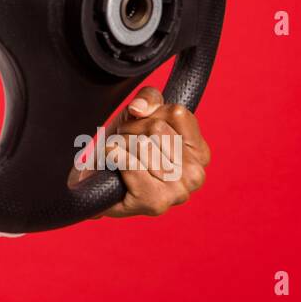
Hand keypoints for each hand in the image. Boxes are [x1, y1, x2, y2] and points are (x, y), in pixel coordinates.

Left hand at [66, 86, 211, 218]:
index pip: (177, 113)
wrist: (99, 178)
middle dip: (131, 129)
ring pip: (142, 144)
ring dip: (121, 143)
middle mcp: (196, 175)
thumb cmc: (125, 146)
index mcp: (200, 152)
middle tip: (126, 143)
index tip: (142, 126)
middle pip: (156, 128)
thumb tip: (139, 108)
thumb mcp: (140, 113)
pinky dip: (114, 156)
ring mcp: (178, 192)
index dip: (151, 113)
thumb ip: (148, 98)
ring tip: (120, 155)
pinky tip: (113, 163)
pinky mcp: (155, 203)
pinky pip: (129, 163)